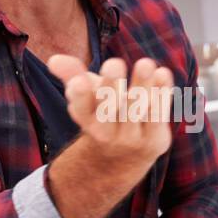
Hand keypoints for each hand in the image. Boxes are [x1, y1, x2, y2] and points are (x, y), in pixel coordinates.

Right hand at [47, 55, 173, 164]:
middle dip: (111, 87)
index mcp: (87, 119)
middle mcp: (107, 132)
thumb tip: (53, 59)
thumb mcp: (87, 95)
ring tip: (145, 63)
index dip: (79, 96)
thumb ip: (73, 74)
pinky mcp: (154, 140)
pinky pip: (158, 117)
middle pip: (108, 109)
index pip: (81, 109)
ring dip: (142, 86)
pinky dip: (162, 94)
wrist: (124, 158)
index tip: (78, 82)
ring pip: (136, 110)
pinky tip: (163, 73)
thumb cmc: (103, 114)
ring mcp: (131, 138)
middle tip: (114, 63)